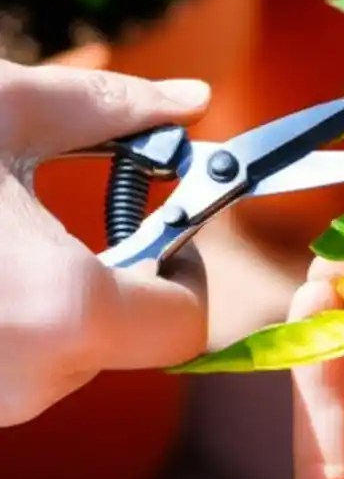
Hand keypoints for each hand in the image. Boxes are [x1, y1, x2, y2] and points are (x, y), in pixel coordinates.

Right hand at [0, 61, 210, 425]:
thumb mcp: (3, 108)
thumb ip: (112, 108)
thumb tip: (191, 100)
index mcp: (65, 311)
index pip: (184, 326)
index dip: (190, 274)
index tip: (166, 234)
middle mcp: (22, 379)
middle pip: (115, 341)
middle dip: (108, 278)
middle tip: (63, 220)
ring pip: (51, 357)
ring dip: (43, 299)